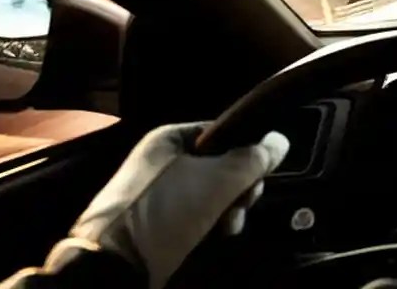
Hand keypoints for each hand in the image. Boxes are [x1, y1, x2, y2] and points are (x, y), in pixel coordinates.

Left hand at [68, 122, 288, 288]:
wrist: (115, 264)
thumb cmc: (167, 211)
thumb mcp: (218, 180)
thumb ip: (254, 158)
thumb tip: (281, 141)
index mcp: (170, 138)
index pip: (225, 134)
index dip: (248, 154)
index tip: (257, 177)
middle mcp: (162, 161)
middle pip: (222, 165)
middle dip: (240, 188)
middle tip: (242, 204)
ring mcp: (158, 193)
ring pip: (212, 193)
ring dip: (229, 209)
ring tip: (228, 226)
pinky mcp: (157, 221)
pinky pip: (195, 214)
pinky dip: (210, 224)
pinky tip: (216, 235)